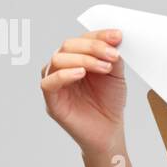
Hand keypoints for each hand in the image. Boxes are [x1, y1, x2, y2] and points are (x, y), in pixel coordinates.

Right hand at [40, 28, 125, 155]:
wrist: (109, 132)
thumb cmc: (109, 103)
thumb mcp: (116, 76)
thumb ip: (114, 58)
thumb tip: (115, 38)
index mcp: (77, 58)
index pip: (82, 39)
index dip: (99, 35)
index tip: (117, 36)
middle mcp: (63, 67)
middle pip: (68, 46)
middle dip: (92, 47)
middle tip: (112, 55)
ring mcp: (55, 82)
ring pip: (57, 59)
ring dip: (83, 59)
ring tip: (104, 67)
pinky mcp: (51, 100)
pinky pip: (49, 82)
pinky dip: (64, 75)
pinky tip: (81, 74)